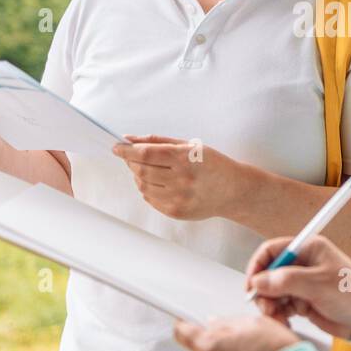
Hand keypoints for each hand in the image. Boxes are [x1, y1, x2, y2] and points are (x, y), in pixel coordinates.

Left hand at [112, 135, 247, 219]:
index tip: (117, 147)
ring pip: (143, 186)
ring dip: (138, 176)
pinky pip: (150, 200)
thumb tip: (130, 139)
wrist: (233, 191)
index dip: (127, 151)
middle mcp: (181, 179)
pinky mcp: (176, 212)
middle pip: (141, 170)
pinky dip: (147, 189)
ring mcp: (178, 198)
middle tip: (131, 157)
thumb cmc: (212, 165)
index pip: (146, 154)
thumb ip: (159, 141)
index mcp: (185, 158)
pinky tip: (158, 183)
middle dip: (131, 162)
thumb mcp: (190, 146)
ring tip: (148, 171)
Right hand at [245, 235, 350, 339]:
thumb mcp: (318, 284)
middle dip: (264, 291)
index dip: (258, 266)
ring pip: (272, 291)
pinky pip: (281, 305)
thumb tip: (259, 282)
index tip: (252, 285)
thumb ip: (287, 281)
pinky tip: (287, 321)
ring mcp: (302, 283)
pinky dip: (279, 314)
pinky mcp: (302, 300)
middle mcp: (303, 264)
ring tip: (278, 318)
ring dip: (271, 305)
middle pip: (269, 273)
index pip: (272, 250)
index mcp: (308, 249)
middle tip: (266, 307)